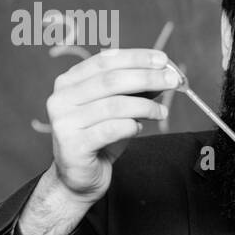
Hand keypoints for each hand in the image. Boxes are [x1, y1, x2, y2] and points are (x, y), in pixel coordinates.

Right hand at [45, 49, 179, 203]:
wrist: (79, 177)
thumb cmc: (99, 138)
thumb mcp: (118, 109)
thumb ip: (134, 90)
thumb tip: (164, 74)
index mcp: (69, 82)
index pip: (105, 60)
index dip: (136, 57)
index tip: (163, 59)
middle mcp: (61, 98)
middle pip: (111, 80)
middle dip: (147, 77)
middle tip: (173, 81)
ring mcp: (64, 121)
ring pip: (114, 105)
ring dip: (145, 106)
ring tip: (162, 112)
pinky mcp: (73, 145)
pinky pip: (111, 129)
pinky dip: (131, 126)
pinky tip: (139, 128)